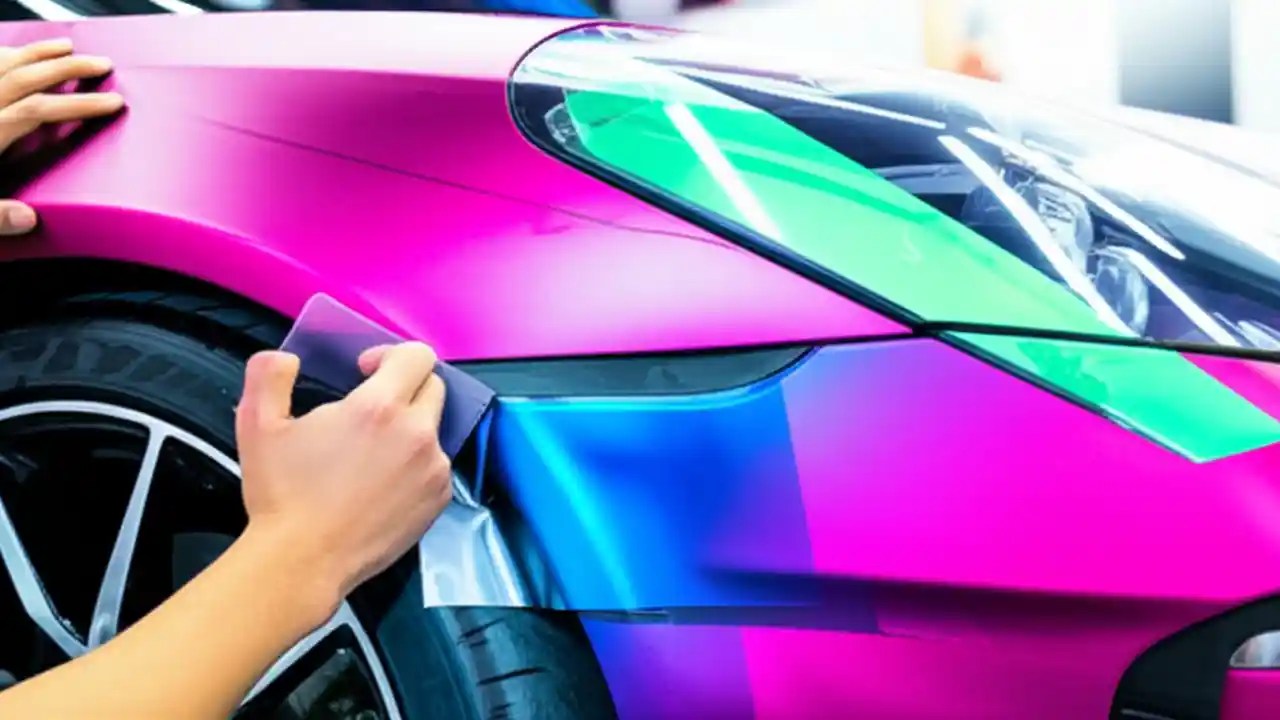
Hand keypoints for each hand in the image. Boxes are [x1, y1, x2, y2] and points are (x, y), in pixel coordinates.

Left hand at [0, 38, 123, 234]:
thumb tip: (28, 218)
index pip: (39, 111)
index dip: (79, 104)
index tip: (112, 103)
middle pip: (26, 77)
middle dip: (68, 68)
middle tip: (101, 64)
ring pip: (2, 64)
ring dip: (36, 53)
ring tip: (65, 47)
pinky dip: (0, 56)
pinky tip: (11, 55)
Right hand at [234, 342, 451, 619]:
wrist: (303, 561)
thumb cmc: (282, 495)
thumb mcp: (258, 425)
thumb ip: (270, 375)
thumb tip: (287, 358)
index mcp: (379, 408)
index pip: (417, 355)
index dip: (390, 354)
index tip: (365, 371)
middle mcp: (417, 434)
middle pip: (432, 386)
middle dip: (403, 387)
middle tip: (369, 408)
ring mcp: (434, 469)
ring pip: (434, 428)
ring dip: (409, 428)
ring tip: (371, 452)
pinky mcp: (438, 498)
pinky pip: (436, 465)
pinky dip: (415, 464)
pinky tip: (381, 482)